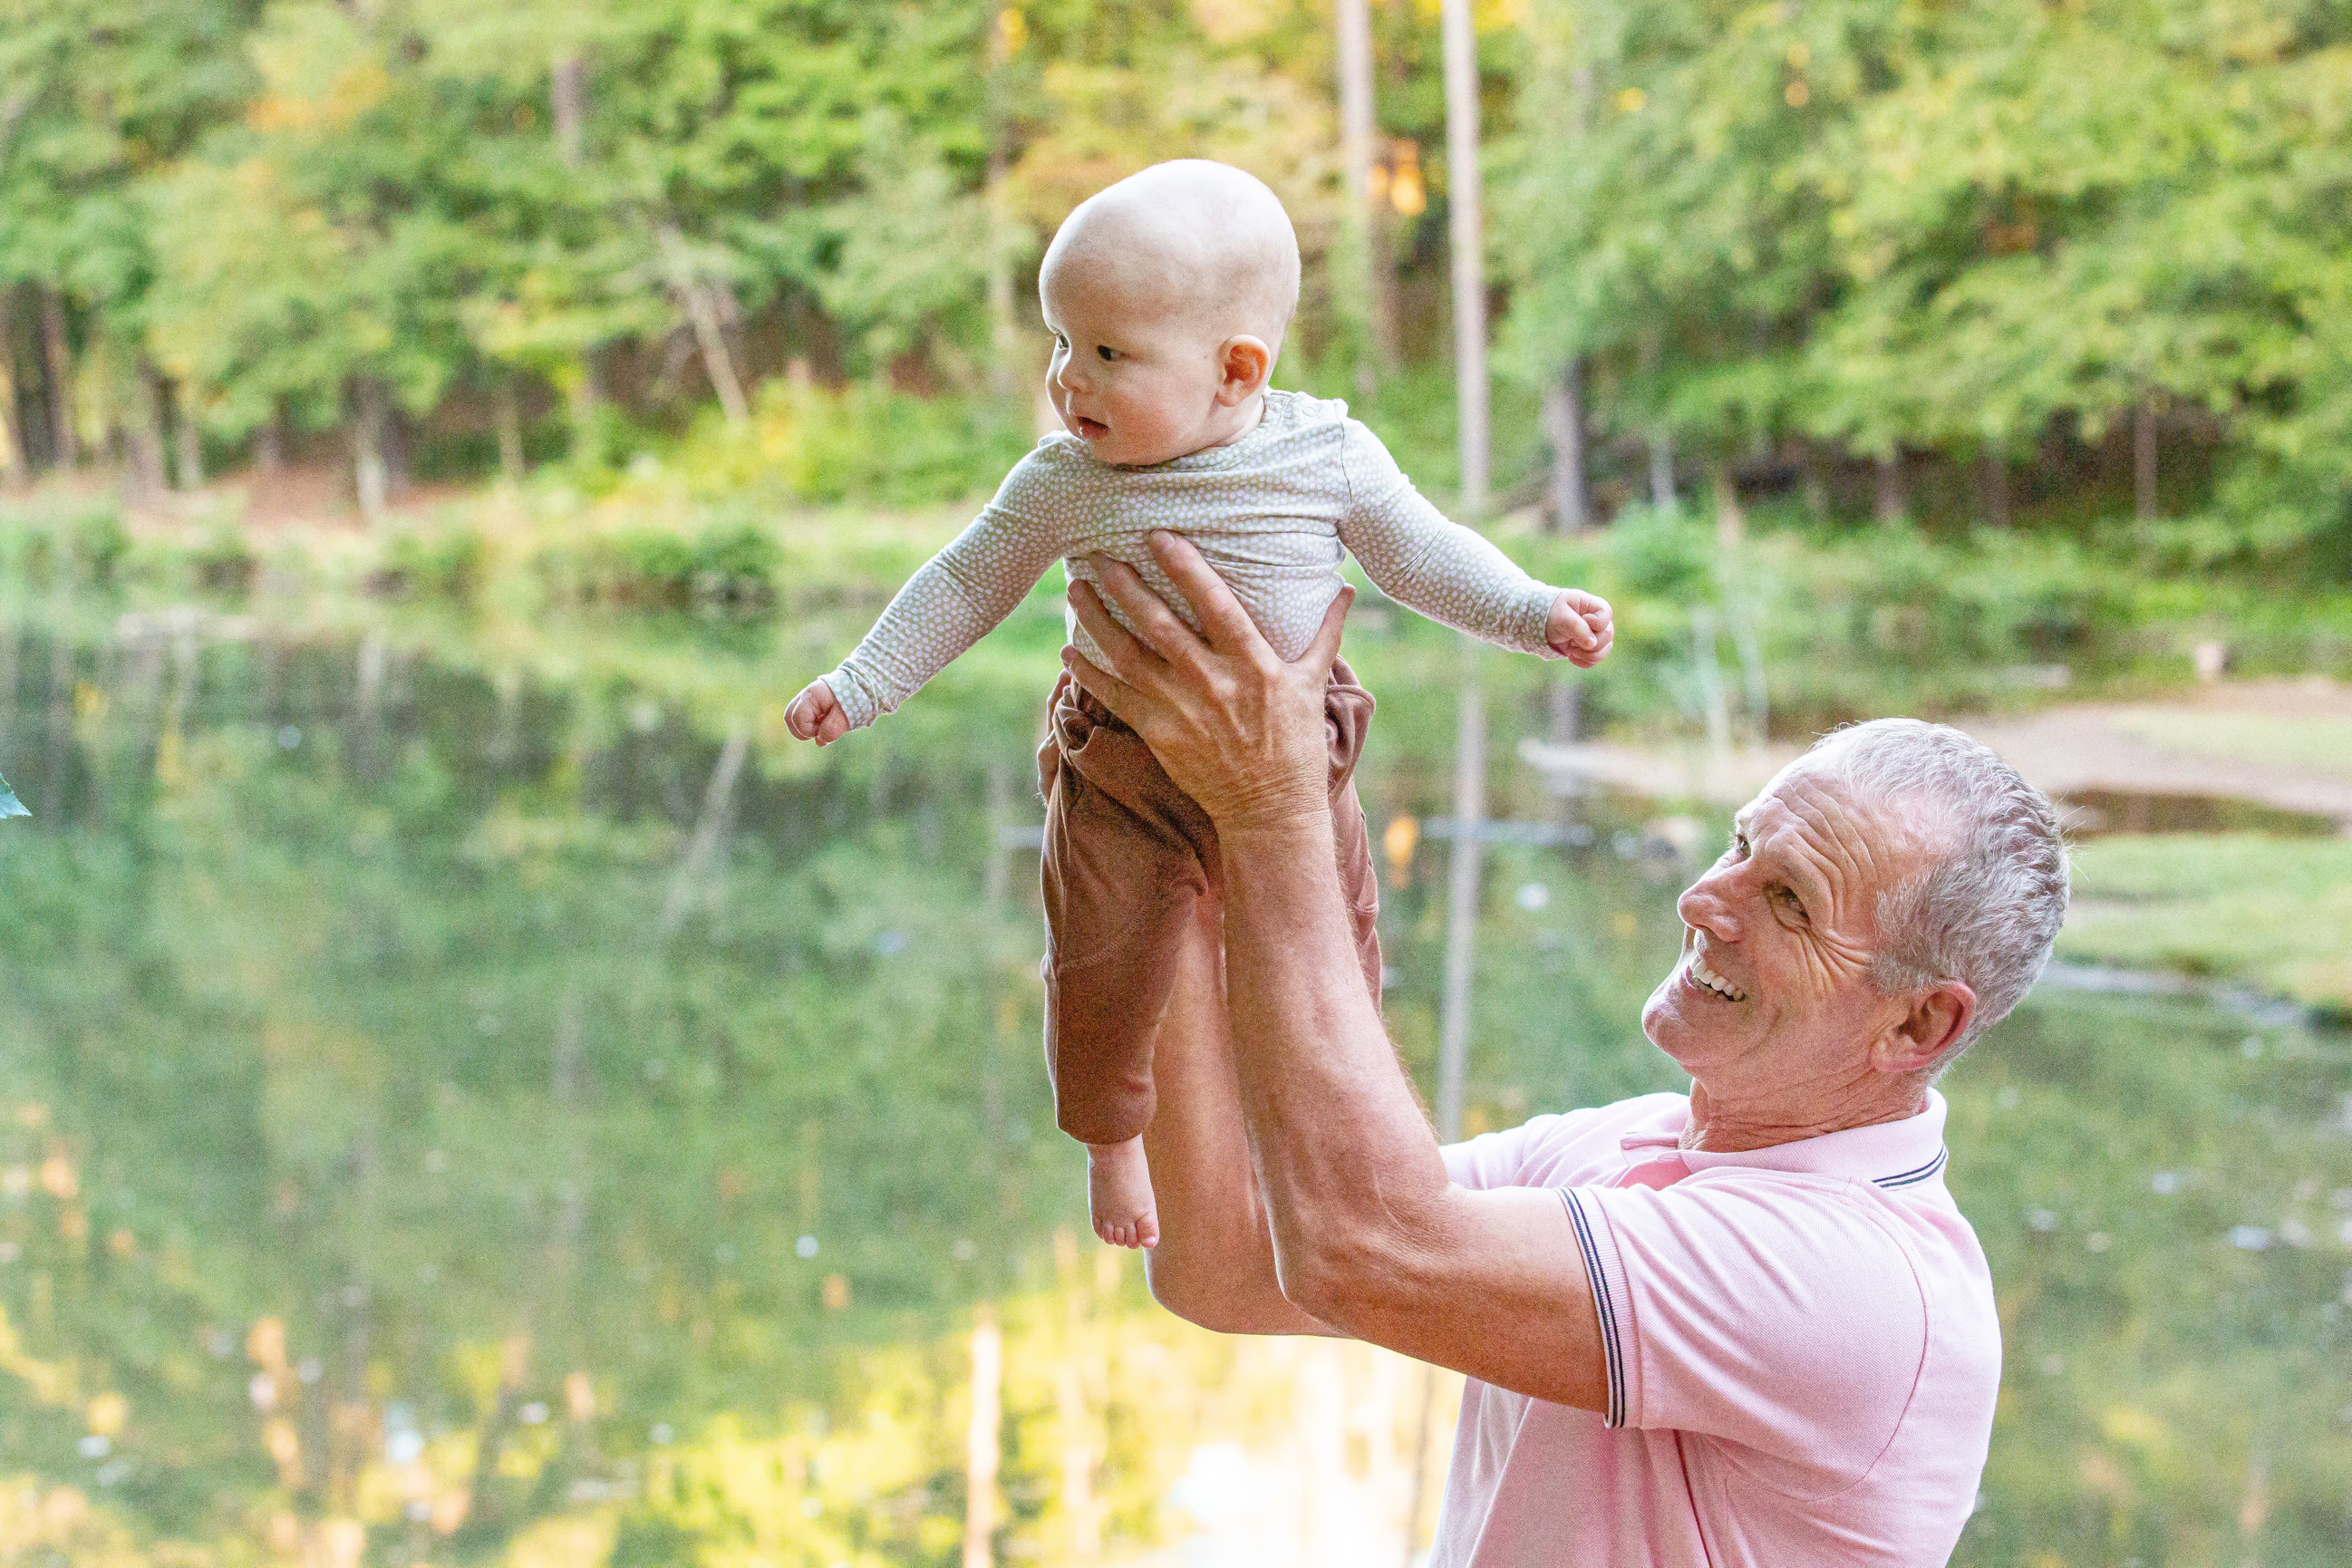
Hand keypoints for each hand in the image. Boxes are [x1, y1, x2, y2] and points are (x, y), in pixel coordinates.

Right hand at [785, 679, 850, 744]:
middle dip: (802, 731)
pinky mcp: (810, 704)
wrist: (861, 685)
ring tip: (822, 727)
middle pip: (789, 718)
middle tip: (820, 731)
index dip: (808, 730)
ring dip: (805, 728)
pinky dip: (810, 724)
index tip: (824, 729)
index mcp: (811, 695)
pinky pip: (801, 717)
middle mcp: (804, 695)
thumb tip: (819, 742)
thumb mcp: (845, 717)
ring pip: (793, 719)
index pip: (797, 719)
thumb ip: (831, 730)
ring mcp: (805, 699)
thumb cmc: (854, 699)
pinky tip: (823, 723)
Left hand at [1062, 531, 1348, 833]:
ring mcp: (1183, 710)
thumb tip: (1348, 590)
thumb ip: (1325, 633)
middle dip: (1125, 585)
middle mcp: (1214, 684)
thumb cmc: (1295, 746)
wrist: (1270, 810)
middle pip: (1160, 625)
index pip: (1217, 605)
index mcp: (1255, 665)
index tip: (1159, 536)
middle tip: (1097, 554)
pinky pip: (1116, 698)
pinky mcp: (1159, 735)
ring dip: (1098, 619)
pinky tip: (1069, 651)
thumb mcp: (1312, 686)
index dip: (1187, 569)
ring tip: (1076, 589)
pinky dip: (1089, 673)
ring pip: (1128, 656)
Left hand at [1545, 589, 1614, 668]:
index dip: (1592, 623)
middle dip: (1589, 641)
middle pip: (1608, 635)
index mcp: (1596, 607)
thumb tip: (1592, 644)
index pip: (1606, 617)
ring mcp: (1597, 636)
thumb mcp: (1562, 617)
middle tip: (1572, 639)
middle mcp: (1600, 622)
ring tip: (1571, 649)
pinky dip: (1583, 662)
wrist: (1542, 626)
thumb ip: (1577, 628)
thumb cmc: (1553, 614)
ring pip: (1605, 650)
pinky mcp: (1591, 650)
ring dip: (1587, 654)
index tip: (1578, 620)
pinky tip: (1571, 656)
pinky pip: (1595, 661)